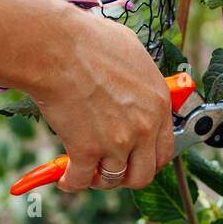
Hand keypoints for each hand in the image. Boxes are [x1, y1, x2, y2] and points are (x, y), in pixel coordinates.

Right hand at [32, 7, 175, 190]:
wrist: (57, 48)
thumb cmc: (89, 41)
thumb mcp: (132, 54)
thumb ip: (139, 78)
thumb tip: (134, 83)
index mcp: (159, 103)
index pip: (165, 149)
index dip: (148, 159)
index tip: (135, 159)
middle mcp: (144, 127)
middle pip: (144, 173)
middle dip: (127, 176)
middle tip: (111, 169)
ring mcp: (117, 142)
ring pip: (113, 180)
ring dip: (98, 179)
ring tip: (86, 171)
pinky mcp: (87, 150)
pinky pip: (81, 180)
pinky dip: (71, 182)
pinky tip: (64, 177)